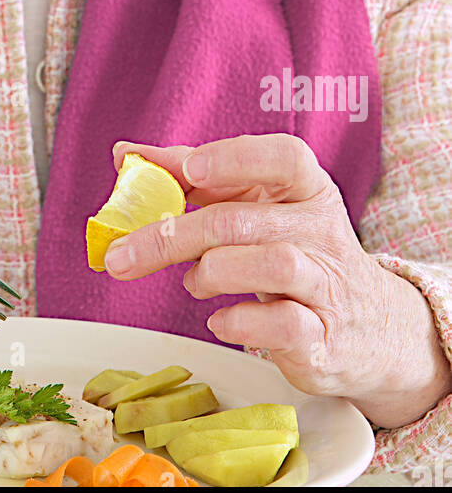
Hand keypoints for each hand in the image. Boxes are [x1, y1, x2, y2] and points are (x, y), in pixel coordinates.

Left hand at [103, 132, 445, 422]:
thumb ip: (197, 180)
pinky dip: (240, 323)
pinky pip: (284, 325)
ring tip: (192, 282)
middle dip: (174, 235)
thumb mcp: (258, 210)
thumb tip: (127, 155)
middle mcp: (324, 230)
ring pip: (272, 264)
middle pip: (244, 220)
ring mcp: (327, 284)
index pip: (286, 157)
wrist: (370, 329)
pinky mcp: (323, 338)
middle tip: (123, 254)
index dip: (236, 158)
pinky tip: (219, 320)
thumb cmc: (296, 253)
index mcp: (308, 189)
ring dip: (212, 272)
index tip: (189, 168)